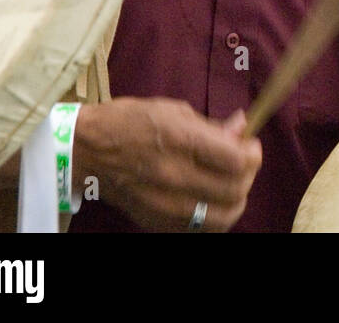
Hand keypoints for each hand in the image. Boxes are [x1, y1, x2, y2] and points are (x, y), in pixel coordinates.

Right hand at [73, 97, 261, 231]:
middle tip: (242, 164)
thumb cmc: (130, 122)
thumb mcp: (174, 111)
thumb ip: (212, 125)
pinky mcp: (155, 221)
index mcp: (181, 142)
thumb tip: (242, 128)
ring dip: (234, 200)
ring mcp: (165, 204)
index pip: (236, 161)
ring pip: (222, 217)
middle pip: (234, 190)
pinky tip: (209, 199)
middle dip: (248, 175)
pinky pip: (198, 228)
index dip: (252, 153)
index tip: (250, 145)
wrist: (85, 151)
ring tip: (229, 184)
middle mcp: (175, 176)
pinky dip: (212, 216)